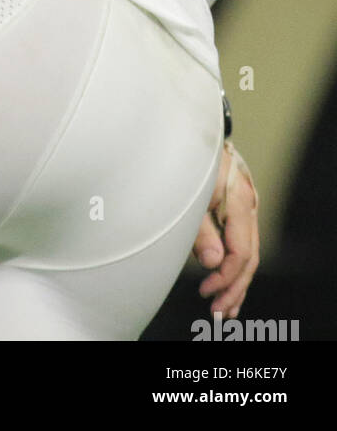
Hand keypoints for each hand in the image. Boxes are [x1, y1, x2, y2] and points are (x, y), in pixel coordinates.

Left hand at [193, 141, 259, 317]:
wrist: (188, 122)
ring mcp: (245, 202)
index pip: (241, 251)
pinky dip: (235, 262)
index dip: (225, 276)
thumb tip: (212, 263)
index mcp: (239, 198)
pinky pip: (242, 238)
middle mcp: (247, 201)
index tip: (206, 291)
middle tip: (218, 311)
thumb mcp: (189, 190)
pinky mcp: (236, 202)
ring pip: (248, 250)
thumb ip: (199, 229)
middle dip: (234, 287)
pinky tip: (227, 279)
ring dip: (237, 281)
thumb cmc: (185, 153)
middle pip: (249, 255)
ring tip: (227, 307)